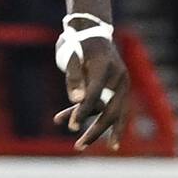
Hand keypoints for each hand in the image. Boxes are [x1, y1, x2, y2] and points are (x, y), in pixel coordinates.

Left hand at [53, 28, 130, 150]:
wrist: (90, 30)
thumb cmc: (78, 42)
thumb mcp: (70, 54)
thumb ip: (73, 77)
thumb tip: (75, 100)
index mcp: (106, 68)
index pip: (95, 94)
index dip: (83, 110)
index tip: (71, 126)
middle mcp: (118, 79)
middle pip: (111, 112)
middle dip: (95, 131)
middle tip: (78, 146)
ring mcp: (117, 86)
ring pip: (111, 114)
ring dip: (95, 130)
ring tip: (79, 146)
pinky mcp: (111, 90)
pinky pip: (99, 105)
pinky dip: (83, 113)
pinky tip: (60, 120)